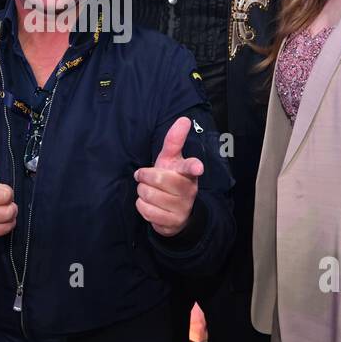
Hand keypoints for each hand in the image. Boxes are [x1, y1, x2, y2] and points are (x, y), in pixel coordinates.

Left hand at [134, 116, 203, 236]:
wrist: (176, 212)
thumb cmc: (171, 178)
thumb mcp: (171, 160)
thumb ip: (174, 140)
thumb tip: (184, 118)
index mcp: (189, 172)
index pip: (190, 166)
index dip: (193, 166)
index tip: (198, 167)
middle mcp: (188, 190)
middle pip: (158, 179)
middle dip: (145, 176)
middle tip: (144, 177)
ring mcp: (182, 208)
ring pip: (148, 194)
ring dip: (142, 192)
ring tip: (150, 192)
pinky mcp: (172, 222)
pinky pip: (146, 210)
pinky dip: (142, 206)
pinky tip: (150, 205)